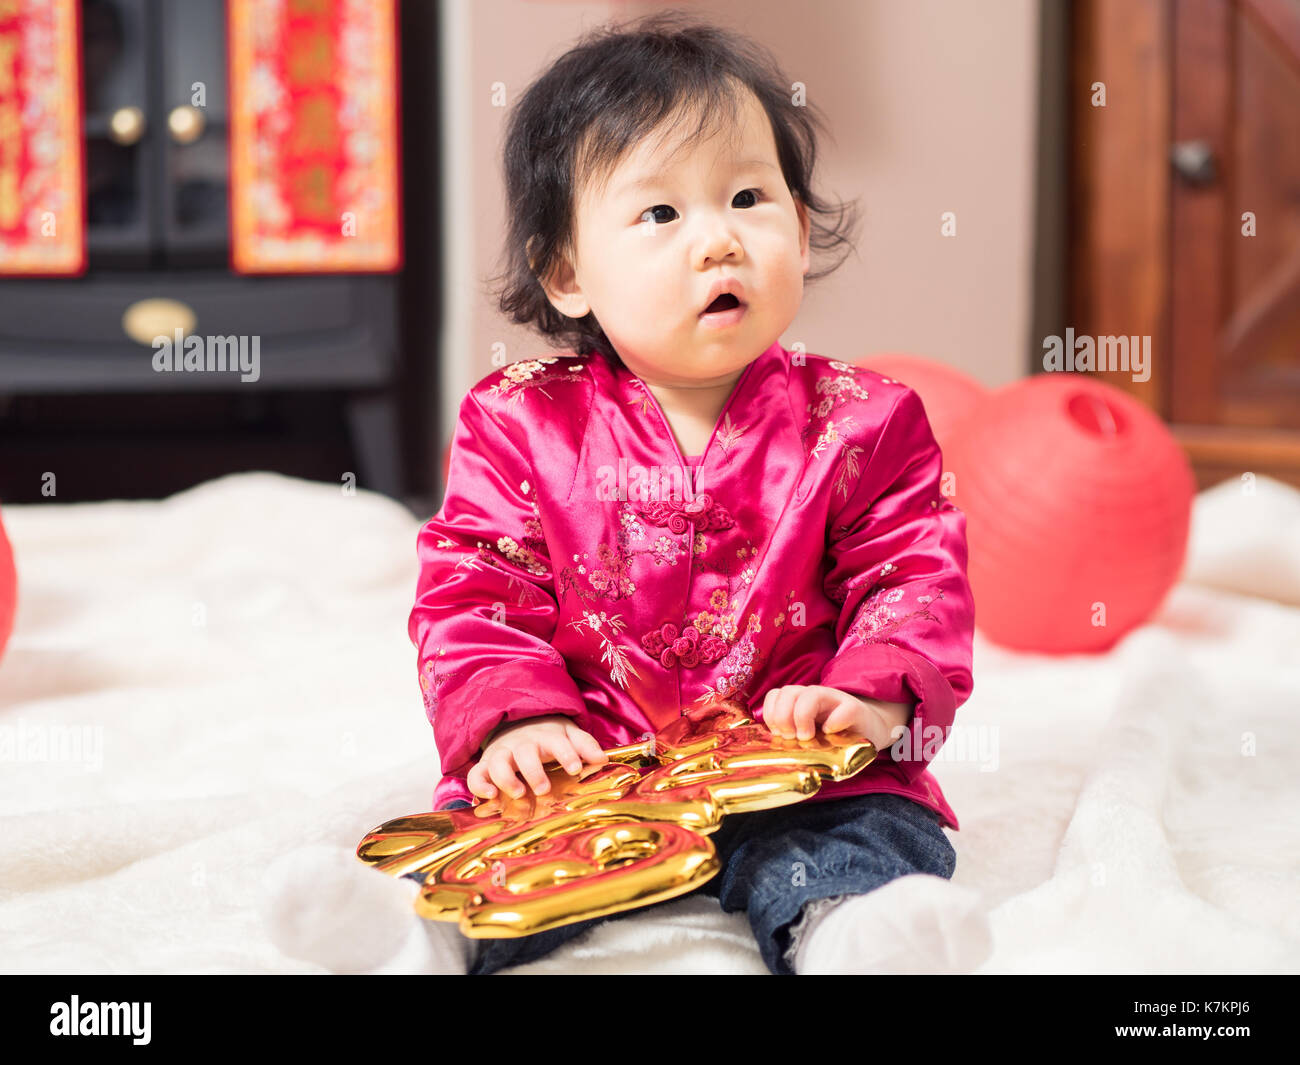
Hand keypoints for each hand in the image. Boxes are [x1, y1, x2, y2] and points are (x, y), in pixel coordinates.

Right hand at [469, 714, 608, 800]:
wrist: (517, 724)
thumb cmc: (548, 736)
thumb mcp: (569, 735)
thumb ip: (585, 746)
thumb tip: (603, 759)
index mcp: (547, 737)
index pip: (558, 742)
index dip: (567, 754)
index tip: (575, 769)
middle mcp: (523, 744)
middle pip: (525, 752)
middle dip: (533, 771)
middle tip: (543, 789)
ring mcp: (503, 753)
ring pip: (498, 762)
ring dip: (506, 778)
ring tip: (518, 793)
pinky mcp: (486, 765)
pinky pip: (476, 774)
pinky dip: (479, 784)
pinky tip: (489, 796)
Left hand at [759, 684, 912, 753]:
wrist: (870, 729)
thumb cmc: (834, 736)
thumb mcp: (810, 735)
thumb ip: (793, 736)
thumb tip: (773, 751)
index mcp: (799, 702)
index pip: (775, 695)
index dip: (770, 714)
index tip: (777, 734)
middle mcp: (815, 696)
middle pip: (788, 691)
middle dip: (783, 716)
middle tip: (791, 737)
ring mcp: (835, 700)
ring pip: (812, 692)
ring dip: (803, 715)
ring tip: (808, 737)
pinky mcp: (856, 710)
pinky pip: (844, 709)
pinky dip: (835, 721)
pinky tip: (831, 733)